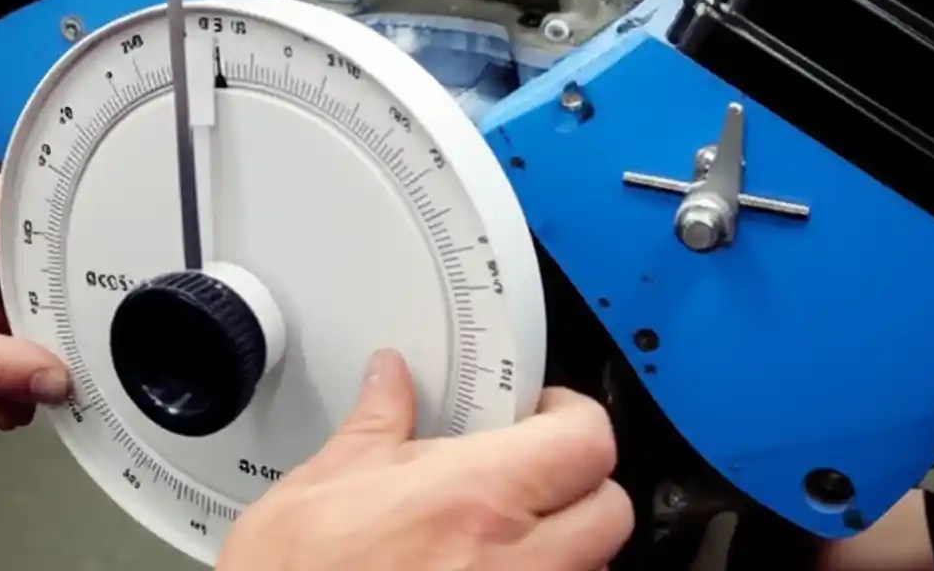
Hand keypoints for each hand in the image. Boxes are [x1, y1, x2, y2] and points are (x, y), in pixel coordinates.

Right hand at [218, 350, 632, 570]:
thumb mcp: (322, 484)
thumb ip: (375, 424)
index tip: (542, 415)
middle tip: (532, 473)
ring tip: (502, 533)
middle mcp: (516, 560)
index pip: (588, 440)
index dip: (573, 418)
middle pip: (611, 510)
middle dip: (580, 484)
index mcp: (474, 497)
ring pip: (593, 566)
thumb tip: (388, 381)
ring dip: (565, 543)